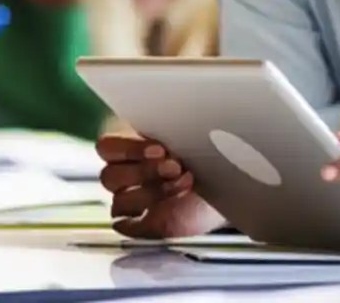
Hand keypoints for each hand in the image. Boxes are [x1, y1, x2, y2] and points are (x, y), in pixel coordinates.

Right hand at [97, 134, 225, 238]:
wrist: (232, 184)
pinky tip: (170, 207)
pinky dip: (146, 219)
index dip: (129, 149)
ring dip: (152, 193)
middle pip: (110, 176)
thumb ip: (176, 129)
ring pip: (119, 201)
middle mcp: (128, 173)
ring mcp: (133, 201)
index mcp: (133, 146)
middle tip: (175, 167)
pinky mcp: (142, 225)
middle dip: (145, 171)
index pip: (107, 147)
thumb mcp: (194, 136)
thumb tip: (178, 114)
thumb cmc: (210, 154)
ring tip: (184, 184)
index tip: (160, 149)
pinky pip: (125, 226)